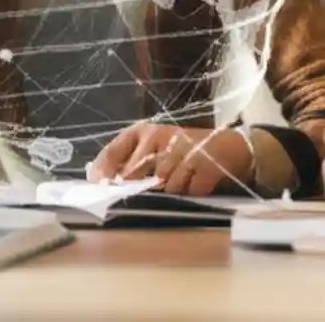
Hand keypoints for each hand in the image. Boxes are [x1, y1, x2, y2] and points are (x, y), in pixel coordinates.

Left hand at [88, 123, 253, 195]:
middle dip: (139, 187)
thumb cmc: (182, 151)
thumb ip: (127, 161)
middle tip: (153, 188)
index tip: (97, 187)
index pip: (114, 151)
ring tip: (182, 179)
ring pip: (164, 186)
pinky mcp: (204, 165)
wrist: (227, 148)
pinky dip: (191, 192)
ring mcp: (184, 150)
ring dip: (171, 191)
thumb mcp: (153, 148)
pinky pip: (188, 191)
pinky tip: (197, 181)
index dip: (103, 171)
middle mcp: (161, 136)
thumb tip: (97, 178)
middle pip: (136, 174)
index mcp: (144, 131)